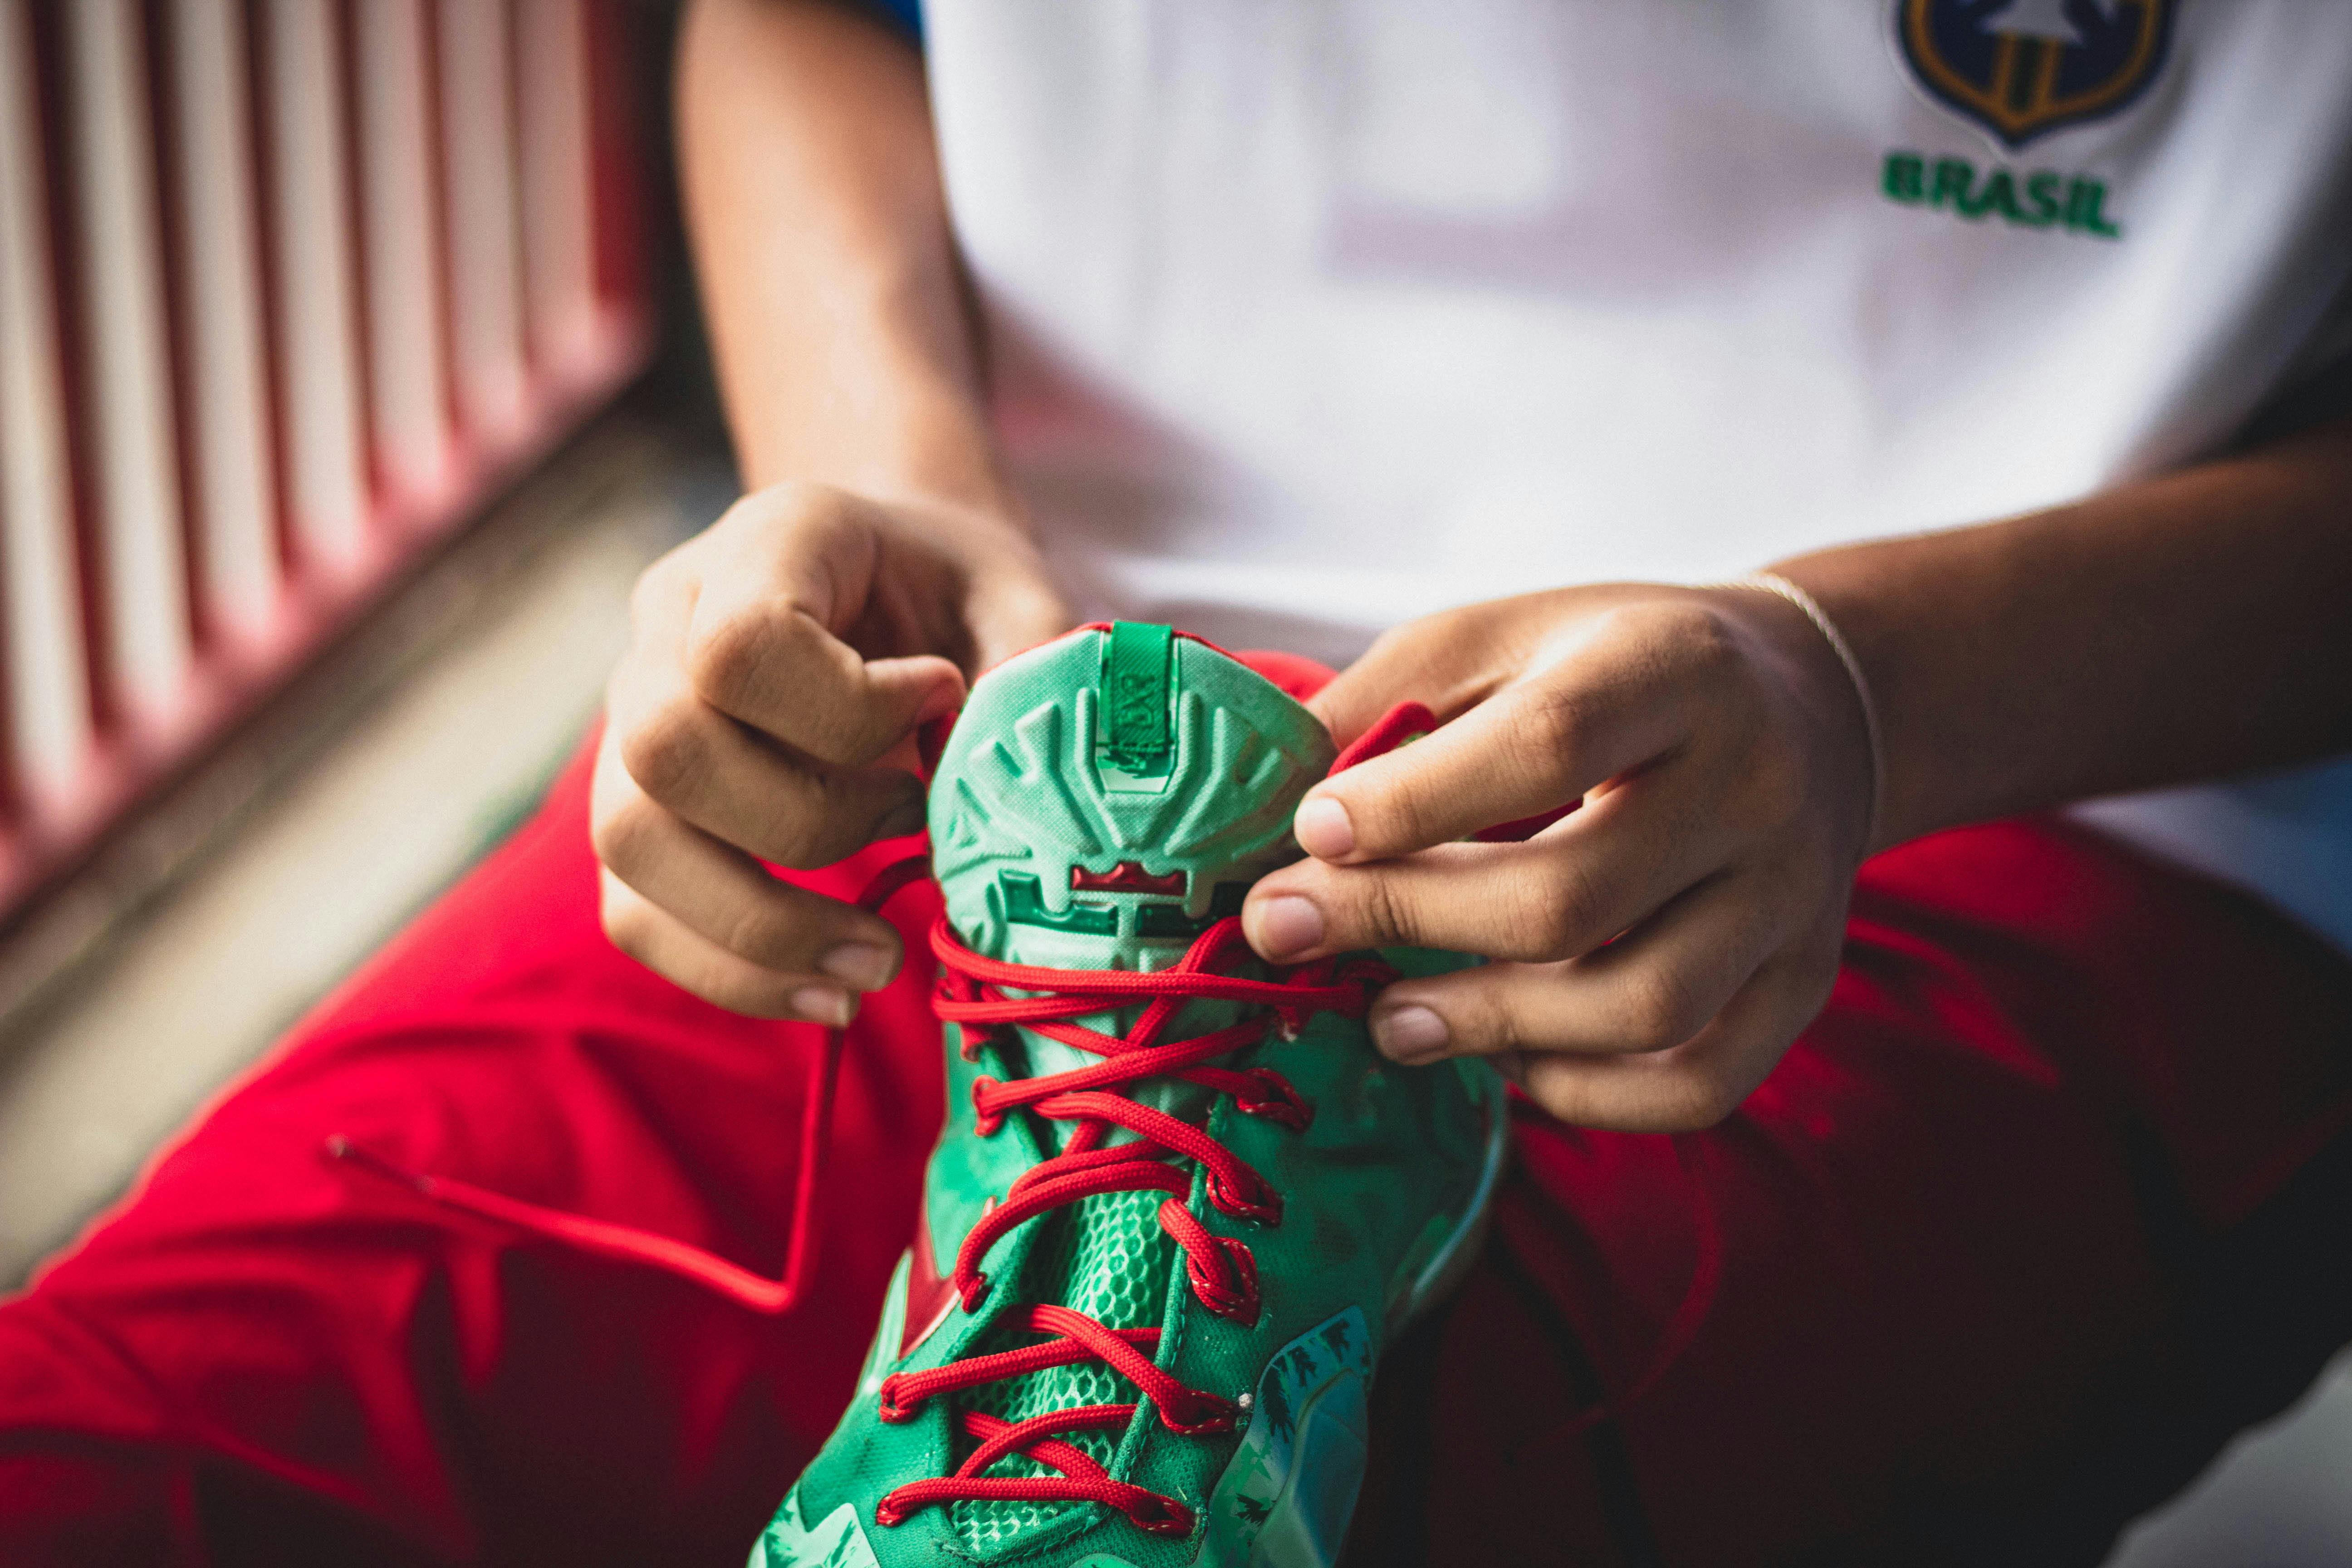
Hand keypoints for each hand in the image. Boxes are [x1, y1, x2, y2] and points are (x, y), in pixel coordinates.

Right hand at [594, 481, 1067, 1020]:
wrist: (901, 574)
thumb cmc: (958, 591)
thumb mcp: (1018, 600)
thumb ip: (1028, 683)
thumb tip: (1016, 819)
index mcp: (766, 542)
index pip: (740, 644)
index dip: (848, 710)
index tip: (940, 706)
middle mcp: (670, 620)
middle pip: (666, 750)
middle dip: (806, 826)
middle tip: (912, 827)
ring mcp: (633, 715)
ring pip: (630, 842)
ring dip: (759, 927)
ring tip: (878, 961)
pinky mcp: (638, 806)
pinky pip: (635, 911)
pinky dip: (731, 972)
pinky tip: (827, 992)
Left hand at [1241, 585, 1874, 1131]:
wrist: (1806, 699)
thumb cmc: (1608, 669)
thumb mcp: (1497, 637)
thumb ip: (1380, 704)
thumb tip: (1260, 809)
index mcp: (1672, 666)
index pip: (1546, 744)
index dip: (1410, 803)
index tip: (1308, 834)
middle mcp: (1755, 781)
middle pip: (1573, 895)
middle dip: (1407, 924)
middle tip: (1295, 934)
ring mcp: (1794, 893)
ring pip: (1639, 1006)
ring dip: (1486, 1027)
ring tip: (1388, 1018)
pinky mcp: (1807, 980)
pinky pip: (1696, 1081)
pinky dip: (1583, 1090)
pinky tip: (1507, 1055)